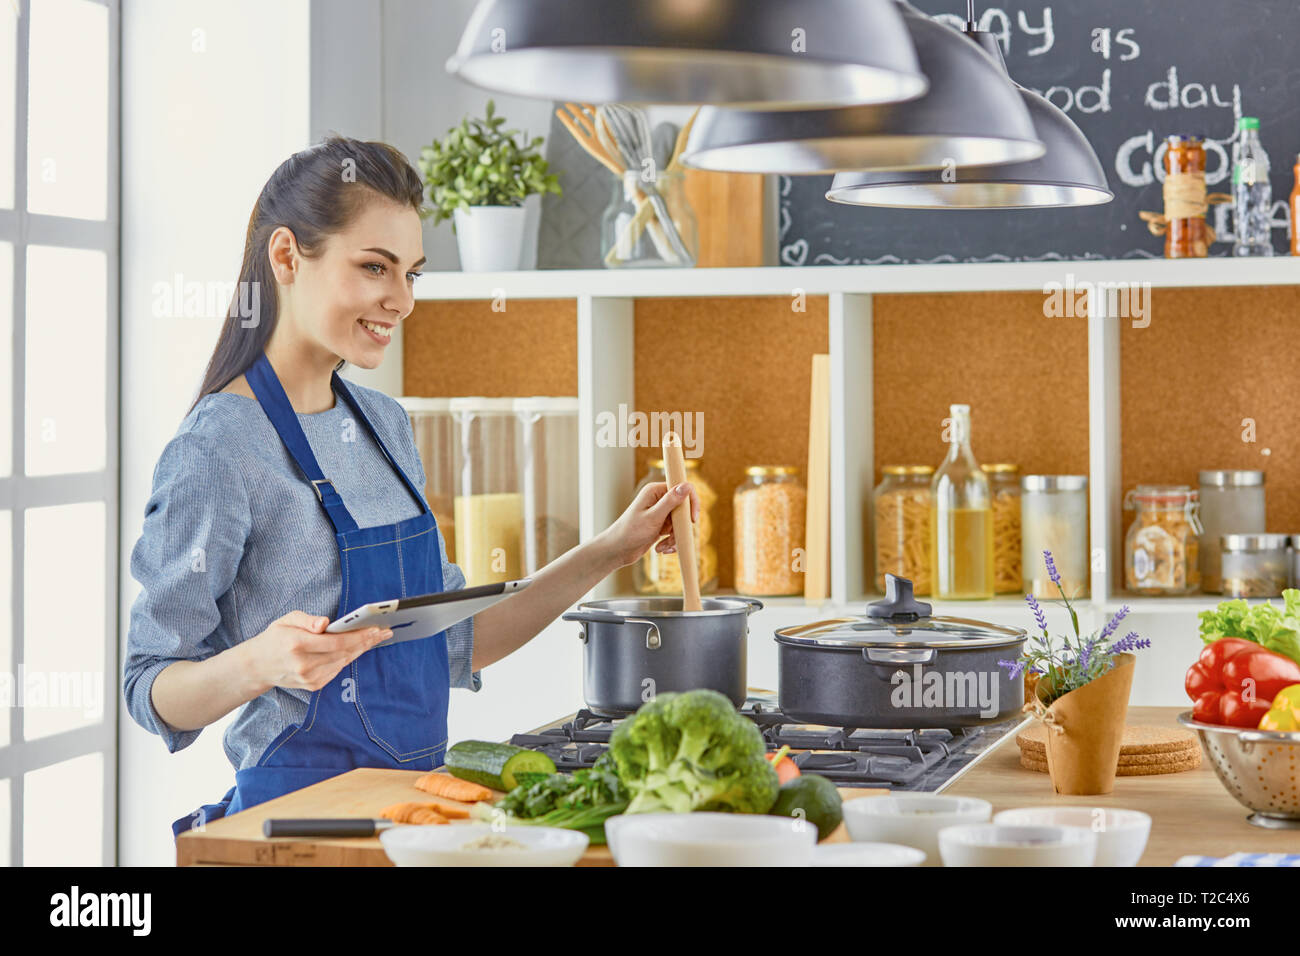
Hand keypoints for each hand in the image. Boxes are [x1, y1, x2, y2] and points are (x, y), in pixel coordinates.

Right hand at [242, 610, 391, 692]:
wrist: (258, 666)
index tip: (376, 628)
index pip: (336, 642)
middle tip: (384, 632)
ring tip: (376, 638)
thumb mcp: (286, 620)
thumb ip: (307, 620)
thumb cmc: (275, 638)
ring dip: (361, 650)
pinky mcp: (313, 686)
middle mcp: (304, 664)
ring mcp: (309, 678)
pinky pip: (337, 669)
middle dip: (366, 642)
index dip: (359, 636)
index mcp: (297, 645)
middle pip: (344, 653)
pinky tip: (359, 648)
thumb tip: (325, 623)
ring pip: (343, 662)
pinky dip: (349, 658)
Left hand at [596, 481, 700, 569]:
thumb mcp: (653, 517)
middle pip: (684, 509)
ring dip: (675, 537)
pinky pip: (675, 532)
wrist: (617, 551)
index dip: (691, 503)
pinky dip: (671, 542)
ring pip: (681, 523)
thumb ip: (670, 501)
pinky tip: (661, 548)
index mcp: (655, 491)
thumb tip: (687, 485)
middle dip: (681, 527)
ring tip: (662, 547)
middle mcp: (659, 499)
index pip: (683, 489)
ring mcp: (660, 513)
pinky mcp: (661, 525)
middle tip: (671, 538)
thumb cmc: (630, 532)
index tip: (693, 520)